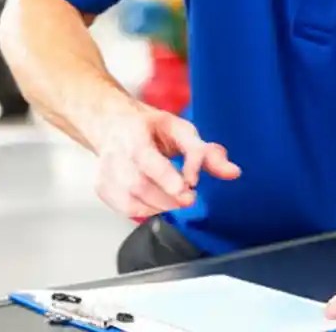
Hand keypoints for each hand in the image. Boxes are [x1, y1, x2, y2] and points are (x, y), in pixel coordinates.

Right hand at [93, 102, 240, 218]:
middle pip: (137, 184)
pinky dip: (145, 211)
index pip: (144, 157)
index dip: (165, 176)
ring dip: (159, 206)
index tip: (188, 188)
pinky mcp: (102, 187)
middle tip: (189, 198)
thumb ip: (205, 152)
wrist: (112, 124)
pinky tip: (158, 202)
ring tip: (176, 198)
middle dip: (167, 197)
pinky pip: (123, 209)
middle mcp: (114, 153)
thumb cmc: (150, 127)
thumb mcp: (181, 130)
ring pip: (129, 201)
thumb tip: (233, 173)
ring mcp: (105, 172)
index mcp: (132, 132)